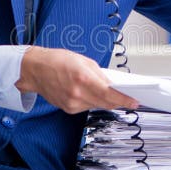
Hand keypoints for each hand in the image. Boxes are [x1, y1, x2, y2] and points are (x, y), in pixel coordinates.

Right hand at [16, 46, 138, 113]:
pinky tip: (96, 95)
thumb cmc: (57, 60)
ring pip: (97, 106)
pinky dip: (94, 102)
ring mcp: (72, 103)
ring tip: (115, 96)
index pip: (109, 94)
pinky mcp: (68, 109)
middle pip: (106, 103)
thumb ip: (100, 75)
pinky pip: (87, 107)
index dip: (125, 99)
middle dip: (119, 102)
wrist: (35, 70)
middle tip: (130, 100)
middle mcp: (77, 93)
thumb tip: (113, 86)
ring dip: (106, 101)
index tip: (135, 101)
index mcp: (82, 78)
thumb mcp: (84, 61)